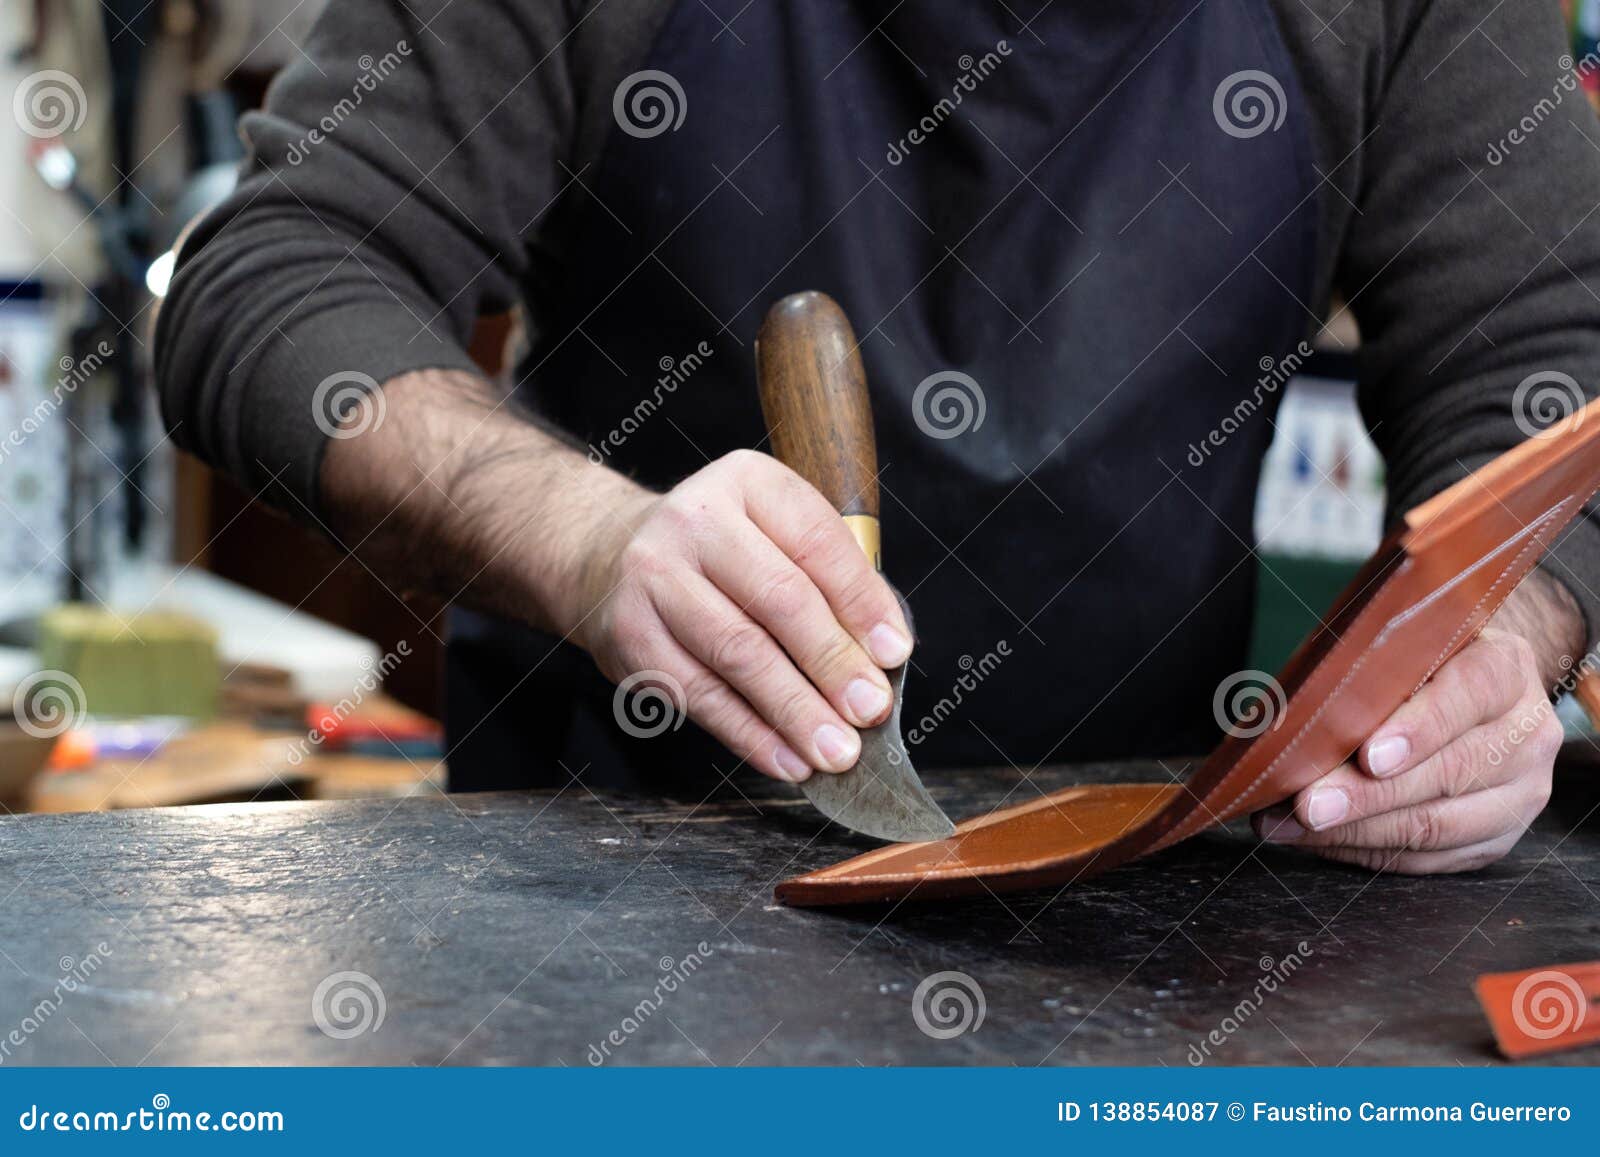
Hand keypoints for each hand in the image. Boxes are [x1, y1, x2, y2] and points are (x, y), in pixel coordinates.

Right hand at [571, 449, 912, 782]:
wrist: (606, 555)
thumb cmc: (718, 553)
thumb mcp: (773, 533)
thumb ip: (829, 580)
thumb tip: (883, 655)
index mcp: (748, 483)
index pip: (817, 542)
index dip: (861, 602)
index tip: (893, 653)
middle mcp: (695, 521)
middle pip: (778, 598)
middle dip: (832, 663)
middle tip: (870, 710)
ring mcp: (654, 577)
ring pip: (738, 653)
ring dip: (794, 710)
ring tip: (835, 749)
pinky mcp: (630, 635)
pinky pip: (700, 695)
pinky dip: (750, 735)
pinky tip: (787, 759)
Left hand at [1252, 571, 1584, 872]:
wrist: (1475, 694)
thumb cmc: (1420, 665)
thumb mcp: (1405, 647)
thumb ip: (1371, 674)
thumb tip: (1303, 723)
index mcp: (1506, 668)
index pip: (1469, 694)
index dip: (1419, 728)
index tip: (1369, 756)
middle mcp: (1526, 732)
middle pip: (1450, 771)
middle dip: (1369, 795)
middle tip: (1309, 805)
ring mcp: (1520, 791)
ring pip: (1437, 825)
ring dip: (1355, 831)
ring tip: (1292, 825)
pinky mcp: (1498, 838)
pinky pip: (1428, 858)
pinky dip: (1365, 851)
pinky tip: (1317, 840)